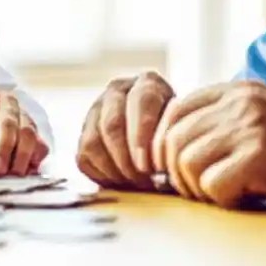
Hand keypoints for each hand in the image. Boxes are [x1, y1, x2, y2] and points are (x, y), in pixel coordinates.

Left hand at [0, 85, 47, 175]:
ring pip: (27, 133)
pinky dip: (36, 159)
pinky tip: (28, 173)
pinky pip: (42, 145)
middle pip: (6, 125)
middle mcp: (5, 102)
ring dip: (21, 156)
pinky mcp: (38, 133)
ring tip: (12, 176)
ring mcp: (24, 116)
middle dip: (0, 150)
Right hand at [76, 71, 174, 189]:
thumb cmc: (176, 136)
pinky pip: (84, 156)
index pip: (142, 101)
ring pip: (94, 141)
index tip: (149, 165)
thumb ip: (173, 143)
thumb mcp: (182, 131)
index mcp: (148, 83)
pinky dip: (102, 174)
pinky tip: (123, 180)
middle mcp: (118, 90)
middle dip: (127, 158)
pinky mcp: (83, 132)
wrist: (161, 140)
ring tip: (135, 182)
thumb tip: (164, 173)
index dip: (144, 136)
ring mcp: (96, 109)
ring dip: (115, 168)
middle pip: (113, 123)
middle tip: (142, 180)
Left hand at [152, 80, 265, 208]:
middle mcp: (240, 102)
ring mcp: (249, 127)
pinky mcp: (258, 157)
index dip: (165, 143)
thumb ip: (223, 120)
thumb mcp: (262, 119)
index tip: (174, 168)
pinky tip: (247, 199)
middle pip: (174, 139)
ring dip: (200, 189)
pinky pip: (212, 186)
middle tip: (200, 191)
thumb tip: (167, 144)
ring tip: (226, 194)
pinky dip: (225, 201)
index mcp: (238, 90)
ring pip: (187, 163)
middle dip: (177, 173)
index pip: (176, 109)